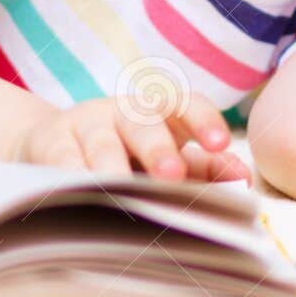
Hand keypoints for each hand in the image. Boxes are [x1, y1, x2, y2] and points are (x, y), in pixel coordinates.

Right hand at [12, 93, 251, 183]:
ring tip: (121, 189)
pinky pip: (62, 159)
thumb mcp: (168, 160)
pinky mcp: (51, 142)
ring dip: (113, 165)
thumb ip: (206, 168)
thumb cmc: (127, 157)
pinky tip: (79, 193)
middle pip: (142, 121)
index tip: (221, 143)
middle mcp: (123, 111)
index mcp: (159, 112)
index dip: (204, 120)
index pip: (185, 103)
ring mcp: (85, 123)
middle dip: (158, 147)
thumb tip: (244, 179)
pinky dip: (71, 175)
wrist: (54, 148)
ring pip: (101, 141)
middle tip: (171, 174)